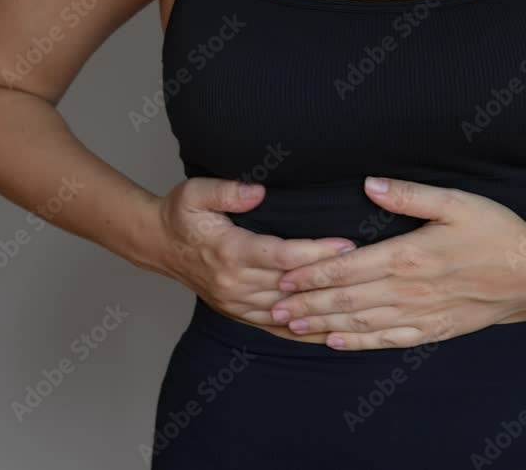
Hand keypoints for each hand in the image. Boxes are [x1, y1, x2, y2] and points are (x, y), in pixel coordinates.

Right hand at [150, 178, 356, 325]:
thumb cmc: (182, 215)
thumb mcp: (196, 193)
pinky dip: (305, 331)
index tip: (346, 245)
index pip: (282, 255)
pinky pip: (277, 327)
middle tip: (367, 273)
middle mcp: (236, 283)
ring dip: (323, 309)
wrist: (158, 245)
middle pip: (292, 284)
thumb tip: (258, 191)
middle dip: (330, 279)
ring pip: (288, 310)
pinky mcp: (240, 313)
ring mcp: (238, 303)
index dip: (316, 251)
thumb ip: (227, 191)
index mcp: (230, 251)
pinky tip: (331, 334)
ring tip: (359, 306)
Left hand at [269, 177, 525, 349]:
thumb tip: (370, 184)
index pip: (346, 267)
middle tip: (270, 307)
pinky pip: (388, 340)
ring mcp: (420, 314)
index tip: (281, 275)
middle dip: (304, 304)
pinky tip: (336, 343)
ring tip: (291, 326)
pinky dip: (358, 343)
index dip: (310, 273)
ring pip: (360, 323)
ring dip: (322, 325)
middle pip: (345, 300)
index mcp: (407, 256)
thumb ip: (409, 194)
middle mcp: (408, 290)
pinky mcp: (434, 330)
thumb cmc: (497, 233)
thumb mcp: (456, 203)